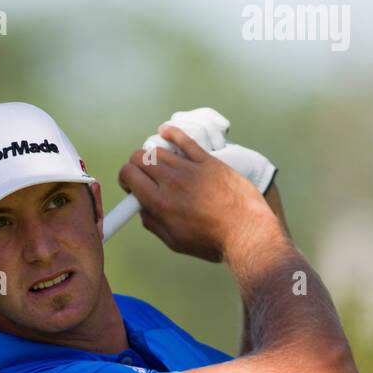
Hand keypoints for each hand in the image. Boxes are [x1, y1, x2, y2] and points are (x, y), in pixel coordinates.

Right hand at [118, 124, 276, 262]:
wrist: (246, 233)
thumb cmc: (211, 242)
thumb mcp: (175, 242)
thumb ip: (153, 224)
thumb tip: (142, 209)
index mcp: (159, 204)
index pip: (128, 174)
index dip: (126, 178)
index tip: (132, 185)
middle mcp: (171, 182)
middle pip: (140, 157)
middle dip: (136, 165)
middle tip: (144, 175)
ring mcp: (190, 169)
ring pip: (159, 148)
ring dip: (154, 155)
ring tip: (159, 163)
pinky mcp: (208, 161)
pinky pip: (185, 139)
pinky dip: (171, 132)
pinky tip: (165, 131)